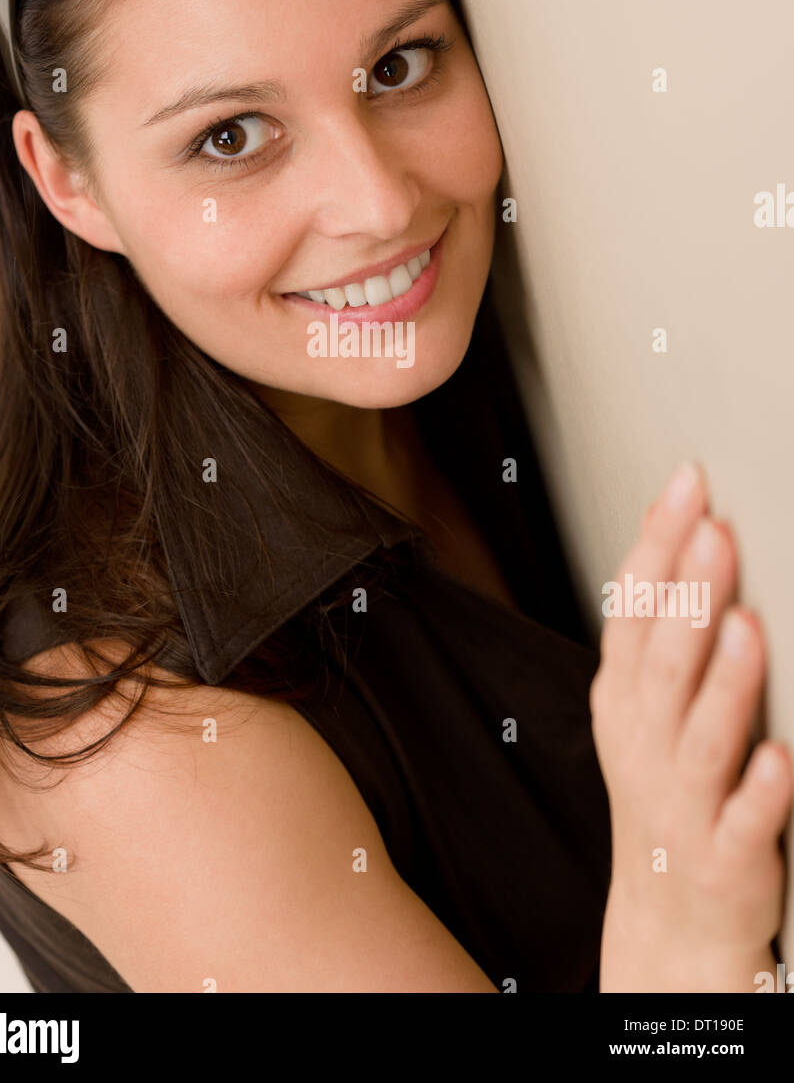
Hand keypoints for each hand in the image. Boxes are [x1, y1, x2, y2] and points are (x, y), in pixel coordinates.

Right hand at [590, 461, 791, 991]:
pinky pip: (743, 821)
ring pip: (701, 735)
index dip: (656, 546)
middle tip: (715, 533)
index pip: (632, 608)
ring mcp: (682, 799)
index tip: (686, 489)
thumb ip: (658, 624)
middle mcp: (645, 743)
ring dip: (724, 681)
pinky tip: (779, 757)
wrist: (670, 912)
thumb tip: (682, 529)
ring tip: (745, 626)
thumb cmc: (663, 791)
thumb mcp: (641, 704)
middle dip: (687, 595)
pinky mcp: (724, 853)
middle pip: (663, 661)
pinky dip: (760, 790)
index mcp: (623, 699)